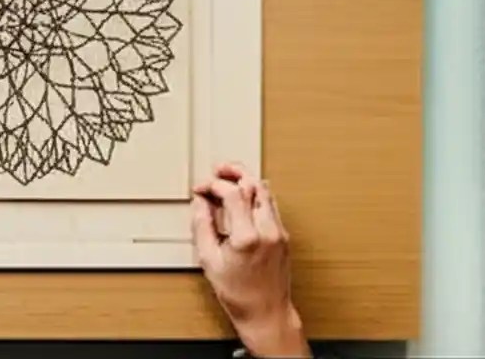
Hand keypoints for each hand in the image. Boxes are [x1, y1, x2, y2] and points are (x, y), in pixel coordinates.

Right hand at [191, 163, 309, 357]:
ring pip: (266, 192)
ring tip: (229, 181)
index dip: (214, 184)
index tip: (202, 189)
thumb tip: (200, 204)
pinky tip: (242, 200)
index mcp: (247, 237)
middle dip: (234, 172)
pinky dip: (255, 196)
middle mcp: (267, 231)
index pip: (233, 193)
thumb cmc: (239, 295)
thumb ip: (202, 226)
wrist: (266, 313)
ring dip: (246, 182)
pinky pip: (271, 205)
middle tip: (219, 170)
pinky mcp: (284, 236)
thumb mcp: (209, 261)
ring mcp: (279, 232)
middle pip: (255, 184)